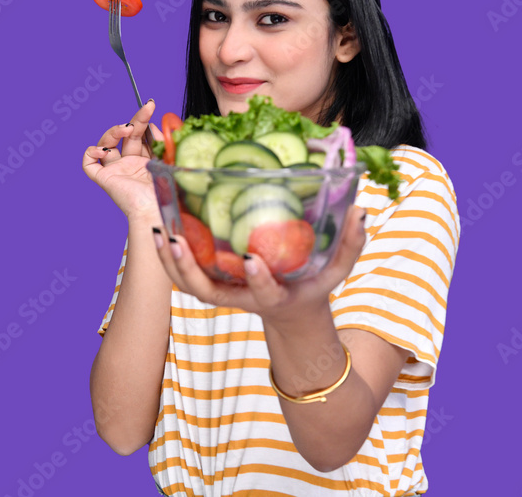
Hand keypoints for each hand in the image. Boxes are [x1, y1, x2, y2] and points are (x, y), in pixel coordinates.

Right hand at [82, 100, 163, 222]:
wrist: (156, 210)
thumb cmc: (168, 193)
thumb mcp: (169, 160)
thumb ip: (163, 142)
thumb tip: (154, 126)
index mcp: (147, 163)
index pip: (142, 136)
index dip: (145, 122)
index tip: (152, 110)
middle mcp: (130, 166)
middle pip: (127, 137)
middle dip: (135, 120)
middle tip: (146, 107)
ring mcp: (117, 171)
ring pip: (107, 144)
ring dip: (114, 131)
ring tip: (127, 128)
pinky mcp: (104, 179)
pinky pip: (88, 164)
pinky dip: (90, 152)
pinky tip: (104, 150)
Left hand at [153, 205, 367, 328]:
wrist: (292, 311)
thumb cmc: (314, 284)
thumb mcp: (337, 269)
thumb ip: (350, 243)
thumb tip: (361, 210)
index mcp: (276, 296)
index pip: (266, 291)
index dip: (258, 278)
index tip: (251, 258)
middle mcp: (244, 297)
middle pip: (209, 292)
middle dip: (190, 269)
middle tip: (176, 241)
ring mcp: (226, 293)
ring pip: (190, 286)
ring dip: (171, 263)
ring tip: (160, 232)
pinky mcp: (215, 284)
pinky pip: (187, 276)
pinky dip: (170, 258)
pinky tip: (160, 231)